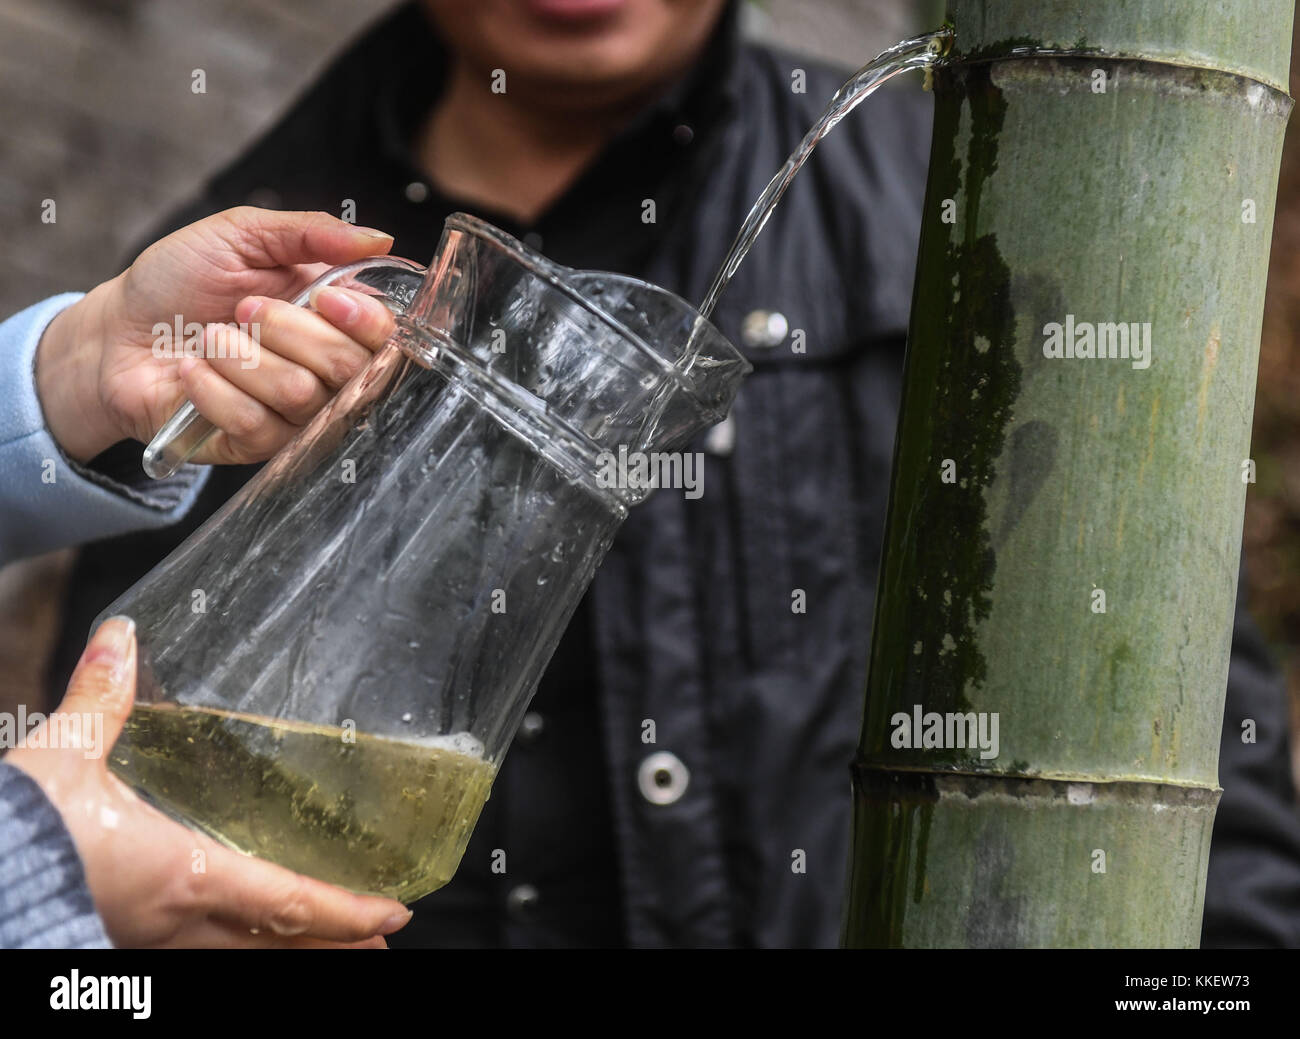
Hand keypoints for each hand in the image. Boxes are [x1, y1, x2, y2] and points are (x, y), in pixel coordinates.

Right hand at [7, 618, 411, 947]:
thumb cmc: (14, 835)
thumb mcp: (64, 757)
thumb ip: (103, 697)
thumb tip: (123, 637)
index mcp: (183, 875)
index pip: (289, 902)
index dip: (347, 912)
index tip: (393, 912)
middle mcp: (175, 920)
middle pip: (274, 944)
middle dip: (332, 944)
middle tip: (379, 943)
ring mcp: (147, 939)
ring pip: (238, 957)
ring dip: (291, 952)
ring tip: (334, 950)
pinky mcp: (117, 941)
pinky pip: (196, 954)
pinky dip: (238, 949)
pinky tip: (240, 940)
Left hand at [34, 207, 398, 463]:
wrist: (115, 332)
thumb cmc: (177, 282)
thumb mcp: (240, 236)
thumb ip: (310, 232)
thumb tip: (378, 238)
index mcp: (333, 316)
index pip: (386, 335)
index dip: (364, 320)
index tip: (322, 297)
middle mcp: (324, 369)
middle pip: (349, 367)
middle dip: (286, 330)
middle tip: (242, 309)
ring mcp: (294, 412)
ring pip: (301, 395)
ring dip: (241, 358)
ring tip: (208, 339)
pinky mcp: (258, 443)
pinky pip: (256, 423)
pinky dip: (213, 388)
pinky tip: (192, 372)